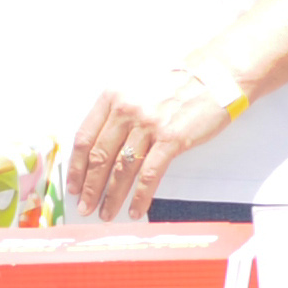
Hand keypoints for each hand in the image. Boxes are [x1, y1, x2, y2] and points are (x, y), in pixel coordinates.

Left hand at [69, 69, 233, 220]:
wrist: (214, 75)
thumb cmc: (177, 82)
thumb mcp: (137, 88)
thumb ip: (119, 112)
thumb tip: (104, 148)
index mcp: (113, 97)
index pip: (85, 137)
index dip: (76, 166)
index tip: (73, 184)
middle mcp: (127, 110)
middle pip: (100, 157)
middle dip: (89, 187)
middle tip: (85, 206)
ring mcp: (148, 125)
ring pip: (121, 169)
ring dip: (111, 196)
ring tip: (106, 213)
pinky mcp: (171, 139)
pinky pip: (149, 175)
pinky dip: (140, 196)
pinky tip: (135, 209)